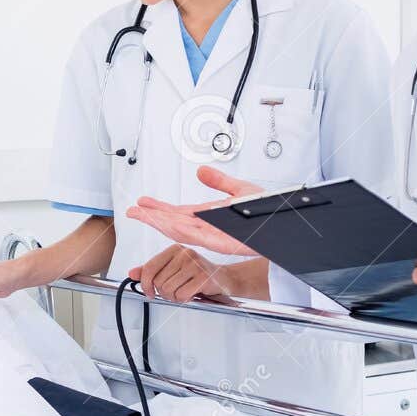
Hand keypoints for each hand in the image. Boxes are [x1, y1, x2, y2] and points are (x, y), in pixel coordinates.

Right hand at [125, 165, 260, 257]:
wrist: (284, 223)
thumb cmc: (268, 211)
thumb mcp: (240, 189)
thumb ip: (219, 181)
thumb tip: (201, 172)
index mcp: (209, 217)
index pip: (177, 213)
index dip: (158, 208)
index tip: (142, 203)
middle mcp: (208, 228)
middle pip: (173, 223)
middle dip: (151, 217)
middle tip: (132, 211)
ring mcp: (215, 236)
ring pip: (180, 231)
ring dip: (160, 223)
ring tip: (142, 215)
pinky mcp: (224, 243)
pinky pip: (199, 237)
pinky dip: (181, 230)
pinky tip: (168, 224)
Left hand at [129, 244, 229, 302]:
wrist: (223, 278)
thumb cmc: (196, 274)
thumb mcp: (172, 268)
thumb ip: (152, 270)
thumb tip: (132, 273)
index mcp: (174, 249)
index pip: (149, 268)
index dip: (145, 284)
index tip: (149, 292)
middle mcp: (183, 254)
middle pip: (158, 282)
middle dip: (163, 292)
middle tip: (174, 291)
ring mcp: (194, 265)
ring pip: (168, 290)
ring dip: (174, 297)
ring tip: (183, 291)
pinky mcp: (203, 277)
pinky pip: (181, 295)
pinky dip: (184, 299)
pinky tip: (191, 293)